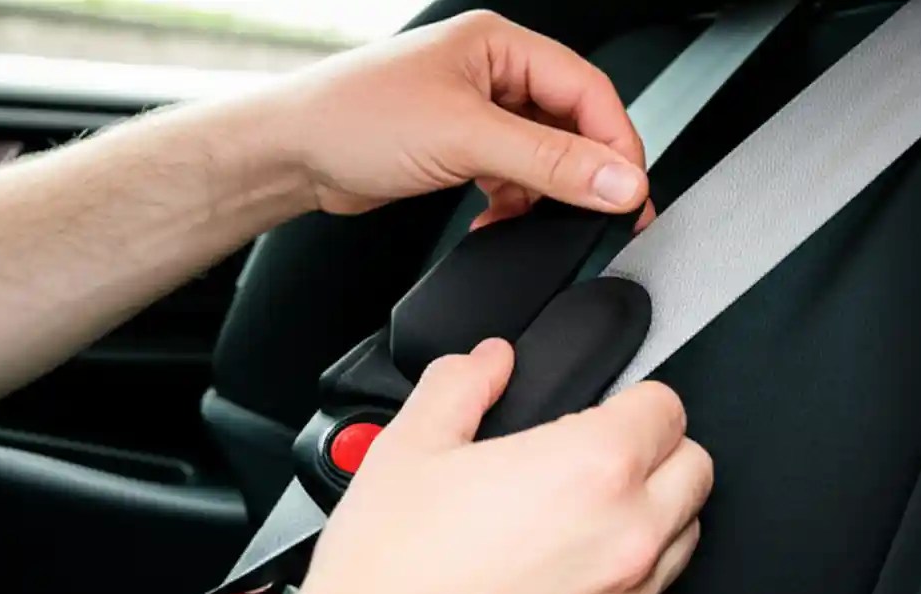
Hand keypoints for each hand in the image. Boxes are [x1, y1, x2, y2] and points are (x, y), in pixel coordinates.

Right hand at [198, 339, 711, 593]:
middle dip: (656, 448)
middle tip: (598, 450)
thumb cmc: (390, 579)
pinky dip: (632, 569)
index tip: (604, 405)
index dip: (632, 396)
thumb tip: (487, 363)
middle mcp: (626, 535)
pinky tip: (570, 564)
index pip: (666, 406)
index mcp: (589, 469)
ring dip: (654, 509)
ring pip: (686, 532)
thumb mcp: (409, 448)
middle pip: (695, 466)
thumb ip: (460, 385)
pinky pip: (654, 592)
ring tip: (586, 507)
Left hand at [279, 11, 655, 228]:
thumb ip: (549, 162)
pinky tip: (501, 219)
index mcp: (501, 45)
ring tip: (541, 221)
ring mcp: (474, 112)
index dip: (616, 143)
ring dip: (545, 192)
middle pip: (569, 124)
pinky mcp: (457, 148)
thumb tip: (617, 180)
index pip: (588, 90)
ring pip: (541, 155)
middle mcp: (492, 73)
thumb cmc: (353, 119)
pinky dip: (515, 202)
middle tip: (604, 215)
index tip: (630, 192)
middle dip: (584, 172)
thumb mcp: (466, 138)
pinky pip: (511, 175)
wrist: (290, 155)